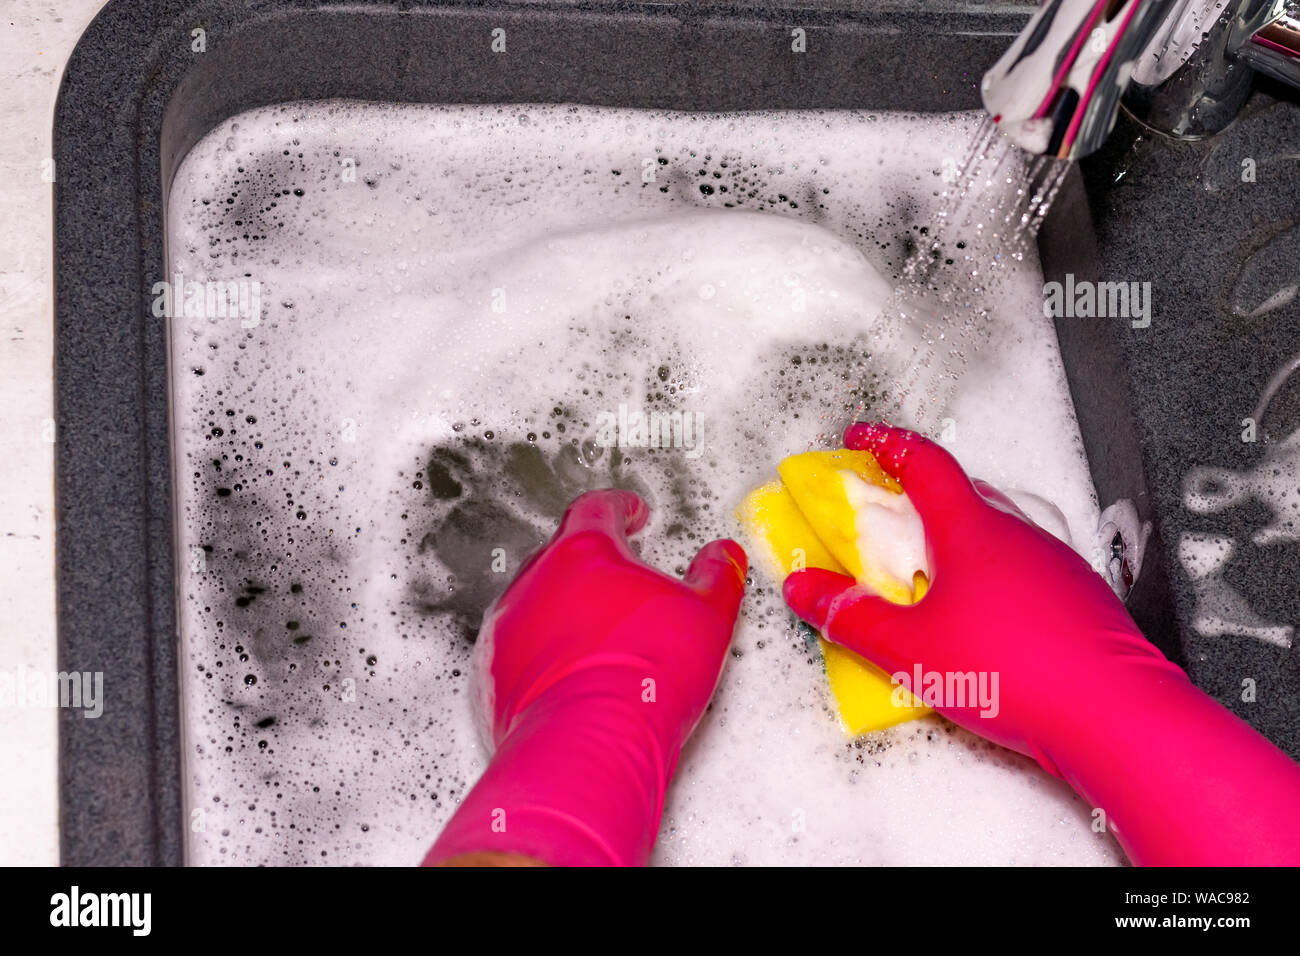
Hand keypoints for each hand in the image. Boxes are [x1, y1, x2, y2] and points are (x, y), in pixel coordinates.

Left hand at [426, 489, 745, 865]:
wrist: (590, 745)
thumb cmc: (642, 681)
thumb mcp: (706, 618)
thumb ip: (718, 576)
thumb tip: (724, 558)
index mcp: (584, 551)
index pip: (598, 508)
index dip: (620, 508)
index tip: (631, 513)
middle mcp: (536, 580)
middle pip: (564, 555)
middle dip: (596, 568)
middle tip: (625, 589)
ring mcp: (509, 626)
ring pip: (538, 603)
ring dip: (567, 613)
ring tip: (603, 642)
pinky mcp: (492, 672)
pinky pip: (517, 650)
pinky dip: (542, 656)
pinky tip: (573, 677)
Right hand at [784, 422, 1299, 864]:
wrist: (1116, 716)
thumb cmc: (1017, 673)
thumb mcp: (909, 650)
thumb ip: (850, 616)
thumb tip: (806, 589)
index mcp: (973, 530)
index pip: (923, 462)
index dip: (886, 443)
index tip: (859, 438)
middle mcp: (1018, 534)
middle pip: (959, 492)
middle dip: (914, 494)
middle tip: (881, 510)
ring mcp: (1053, 563)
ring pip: (993, 531)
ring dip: (952, 537)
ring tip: (924, 571)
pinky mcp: (1077, 597)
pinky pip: (1020, 566)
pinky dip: (986, 573)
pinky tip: (977, 615)